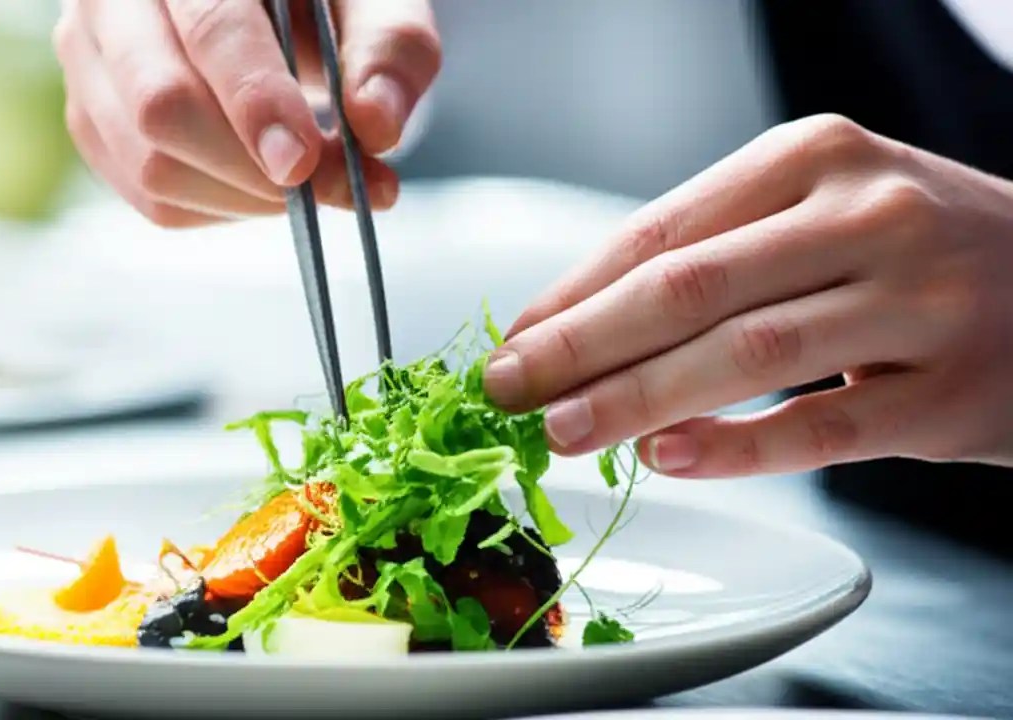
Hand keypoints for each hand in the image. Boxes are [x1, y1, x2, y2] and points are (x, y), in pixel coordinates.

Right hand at [54, 0, 439, 226]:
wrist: (268, 4)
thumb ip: (392, 47)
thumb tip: (378, 126)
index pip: (211, 30)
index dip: (256, 103)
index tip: (303, 163)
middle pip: (161, 106)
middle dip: (253, 168)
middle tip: (328, 184)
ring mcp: (90, 59)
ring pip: (150, 164)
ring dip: (245, 198)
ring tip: (309, 182)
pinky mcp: (92, 117)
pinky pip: (149, 196)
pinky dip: (220, 206)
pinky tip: (263, 181)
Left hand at [486, 114, 1012, 476]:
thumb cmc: (912, 250)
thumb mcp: (816, 212)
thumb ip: (710, 256)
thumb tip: (573, 323)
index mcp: (813, 157)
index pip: (662, 232)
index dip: (572, 296)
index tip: (511, 343)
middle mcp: (867, 214)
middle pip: (691, 289)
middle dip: (582, 348)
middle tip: (510, 392)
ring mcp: (917, 301)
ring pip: (749, 354)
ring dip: (639, 399)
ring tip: (565, 431)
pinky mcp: (949, 391)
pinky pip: (822, 428)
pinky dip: (736, 447)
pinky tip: (668, 458)